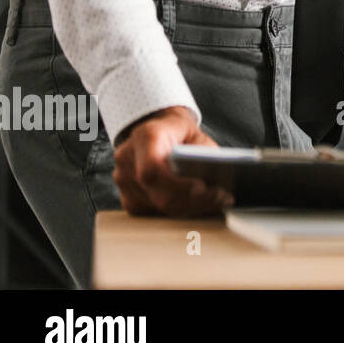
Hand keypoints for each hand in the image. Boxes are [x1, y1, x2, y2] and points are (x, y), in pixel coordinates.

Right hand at [112, 106, 229, 215]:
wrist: (158, 129)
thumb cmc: (181, 134)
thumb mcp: (198, 135)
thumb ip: (204, 155)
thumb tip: (214, 183)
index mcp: (145, 138)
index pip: (152, 169)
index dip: (177, 184)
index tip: (203, 188)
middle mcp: (127, 159)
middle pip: (157, 193)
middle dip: (192, 201)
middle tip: (220, 199)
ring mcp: (123, 181)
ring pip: (157, 207)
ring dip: (190, 209)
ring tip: (216, 203)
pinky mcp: (128, 198)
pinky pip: (153, 213)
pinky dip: (178, 212)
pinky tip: (200, 207)